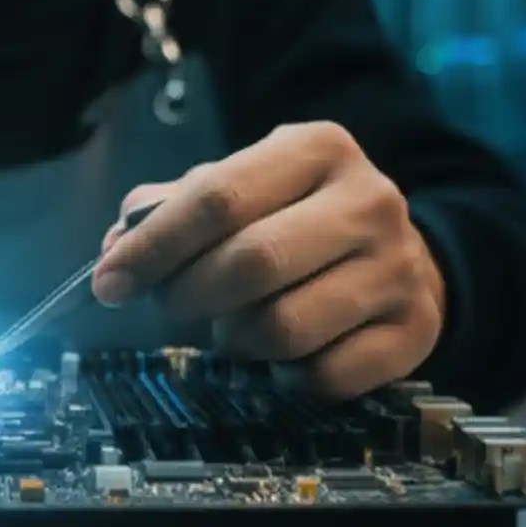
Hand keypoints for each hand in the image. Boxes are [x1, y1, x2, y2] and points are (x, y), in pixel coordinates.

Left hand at [94, 122, 445, 400]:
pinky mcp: (416, 333)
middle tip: (166, 304)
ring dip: (235, 339)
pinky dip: (285, 378)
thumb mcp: (238, 190)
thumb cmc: (293, 219)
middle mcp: (369, 201)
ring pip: (284, 328)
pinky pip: (323, 377)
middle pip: (252, 262)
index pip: (219, 197)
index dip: (153, 246)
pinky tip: (284, 355)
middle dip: (186, 294)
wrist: (398, 256)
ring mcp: (400, 269)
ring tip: (232, 325)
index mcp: (317, 148)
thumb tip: (114, 248)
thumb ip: (168, 209)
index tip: (109, 282)